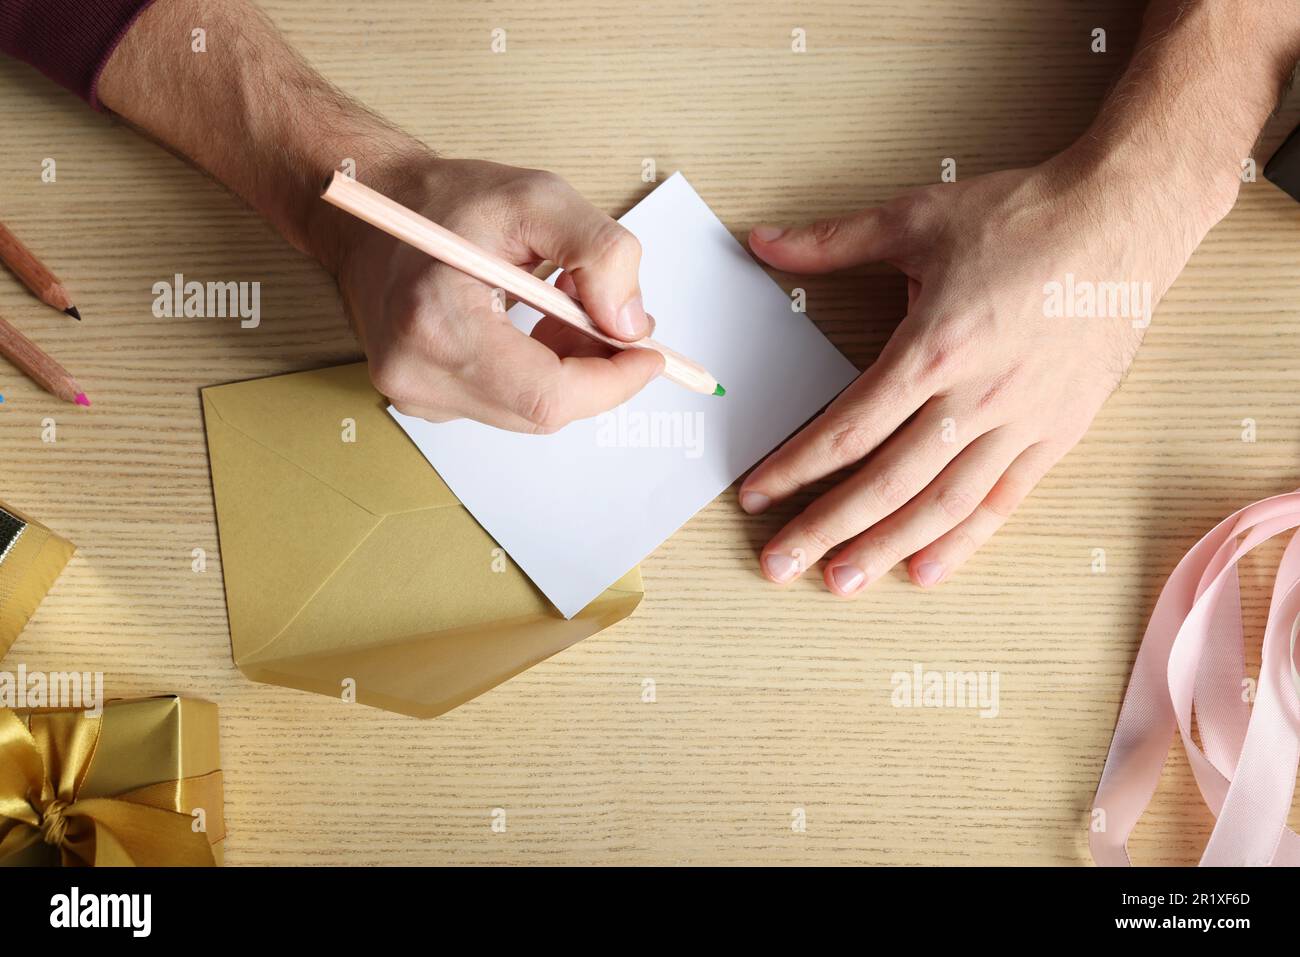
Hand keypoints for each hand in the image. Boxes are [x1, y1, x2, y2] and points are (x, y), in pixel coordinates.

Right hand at [333, 156, 663, 430]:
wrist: (369, 211)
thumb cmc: (444, 201)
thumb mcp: (538, 197)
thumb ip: (601, 253)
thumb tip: (631, 324)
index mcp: (437, 321)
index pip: (546, 395)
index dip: (611, 384)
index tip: (650, 356)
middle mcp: (416, 372)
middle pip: (542, 410)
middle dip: (595, 371)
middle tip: (614, 320)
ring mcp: (413, 393)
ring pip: (528, 411)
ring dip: (568, 371)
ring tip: (568, 309)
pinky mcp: (420, 400)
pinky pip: (504, 405)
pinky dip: (538, 374)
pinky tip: (535, 326)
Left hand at [739, 147, 1234, 594]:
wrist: (1125, 219)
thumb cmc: (1023, 217)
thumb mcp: (916, 217)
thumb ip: (832, 242)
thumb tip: (762, 242)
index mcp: (934, 348)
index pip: (849, 427)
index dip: (795, 467)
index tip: (757, 496)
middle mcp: (976, 396)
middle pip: (886, 481)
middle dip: (825, 528)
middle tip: (778, 564)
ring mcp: (1021, 421)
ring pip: (942, 503)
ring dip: (885, 548)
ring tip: (841, 583)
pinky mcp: (1058, 432)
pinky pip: (1003, 499)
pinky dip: (964, 539)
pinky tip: (925, 570)